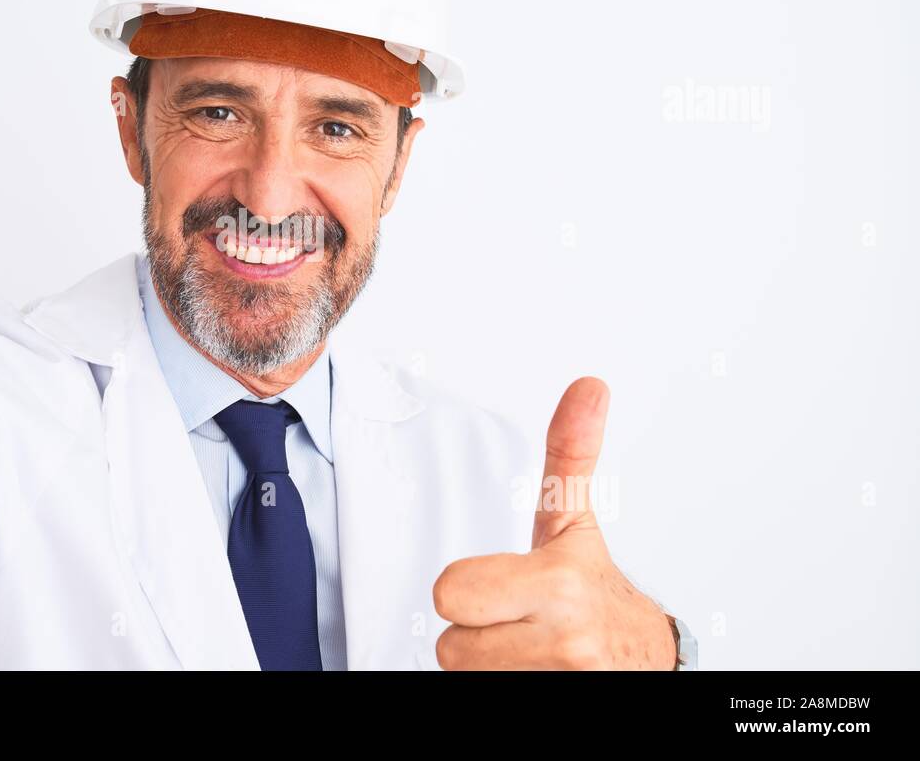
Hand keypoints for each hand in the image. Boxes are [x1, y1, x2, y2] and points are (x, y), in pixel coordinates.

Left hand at [432, 377, 677, 669]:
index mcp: (558, 585)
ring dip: (488, 664)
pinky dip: (501, 682)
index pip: (449, 593)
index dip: (463, 590)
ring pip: (466, 676)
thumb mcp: (575, 523)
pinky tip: (529, 667)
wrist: (644, 661)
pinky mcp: (554, 709)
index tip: (496, 586)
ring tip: (525, 645)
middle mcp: (564, 644)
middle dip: (472, 635)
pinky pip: (484, 696)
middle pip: (451, 648)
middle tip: (507, 620)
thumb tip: (588, 386)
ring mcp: (561, 683)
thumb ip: (570, 456)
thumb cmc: (596, 590)